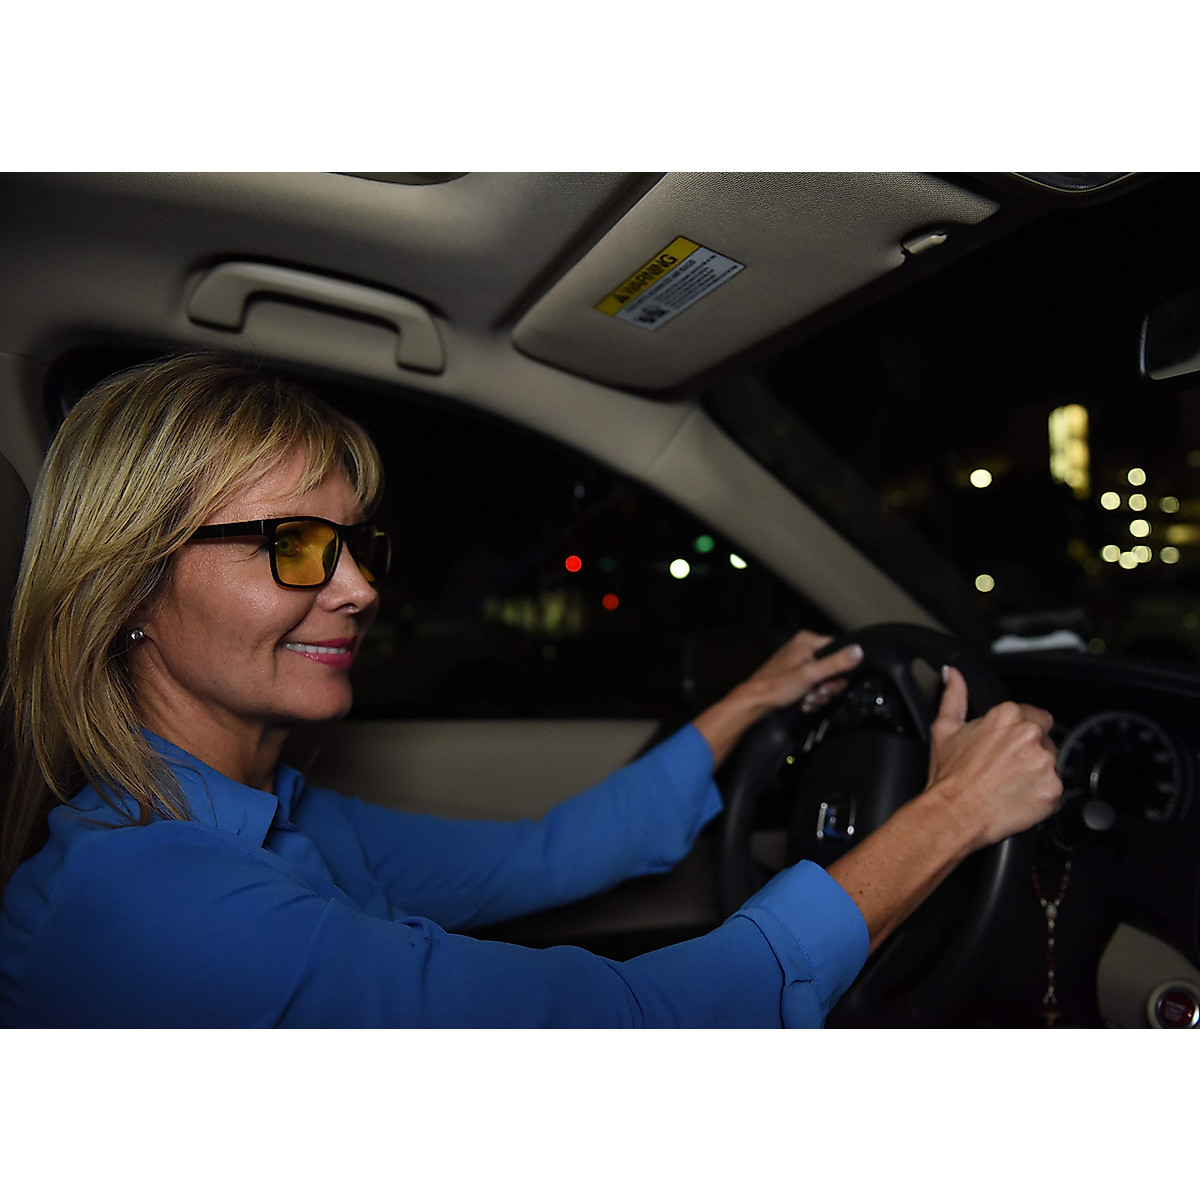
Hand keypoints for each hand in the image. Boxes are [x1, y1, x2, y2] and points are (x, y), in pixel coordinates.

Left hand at [693, 630, 863, 767]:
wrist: (755, 703)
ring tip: (808, 700)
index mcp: (807, 640)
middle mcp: (803, 648)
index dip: (841, 670)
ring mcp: (799, 664)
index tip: (833, 683)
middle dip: (828, 687)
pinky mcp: (795, 678)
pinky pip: (814, 686)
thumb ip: (836, 663)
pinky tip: (804, 703)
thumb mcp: (811, 674)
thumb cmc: (779, 686)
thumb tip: (859, 650)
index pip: (840, 649)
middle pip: (833, 668)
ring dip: (820, 695)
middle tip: (818, 694)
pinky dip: (812, 697)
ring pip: (824, 680)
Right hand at [826, 665, 1063, 952]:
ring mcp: (1045, 763)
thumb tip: (953, 675)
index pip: (1035, 716)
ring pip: (1050, 764)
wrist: (954, 813)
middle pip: (1045, 739)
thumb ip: (953, 696)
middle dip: (1030, 752)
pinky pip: (1055, 790)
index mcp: (1008, 715)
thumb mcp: (945, 729)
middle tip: (1005, 768)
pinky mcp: (1054, 790)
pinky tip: (1018, 798)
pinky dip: (1041, 796)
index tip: (1007, 748)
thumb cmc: (949, 775)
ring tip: (1009, 784)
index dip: (1020, 732)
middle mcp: (1030, 735)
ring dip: (1036, 773)